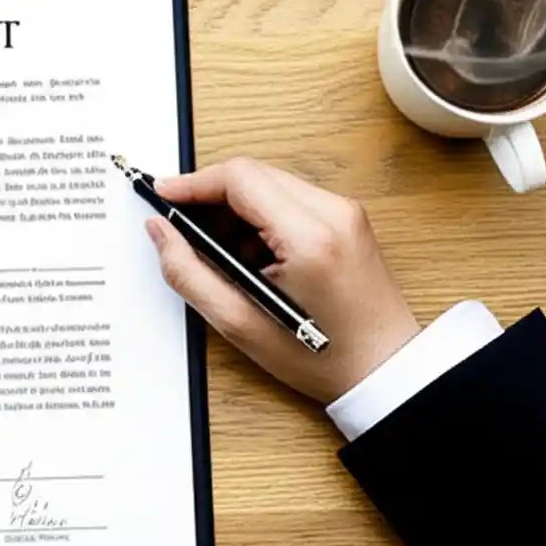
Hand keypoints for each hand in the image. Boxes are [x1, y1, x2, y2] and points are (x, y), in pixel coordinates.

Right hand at [145, 158, 419, 403]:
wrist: (386, 371)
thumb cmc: (324, 357)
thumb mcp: (240, 324)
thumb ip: (189, 272)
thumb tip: (160, 232)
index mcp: (310, 237)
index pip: (239, 178)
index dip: (192, 183)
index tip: (163, 195)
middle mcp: (333, 212)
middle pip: (253, 174)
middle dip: (210, 195)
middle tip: (182, 227)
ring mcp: (345, 213)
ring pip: (269, 184)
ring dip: (234, 208)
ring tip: (219, 254)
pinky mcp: (347, 219)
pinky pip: (290, 199)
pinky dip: (259, 217)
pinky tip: (250, 256)